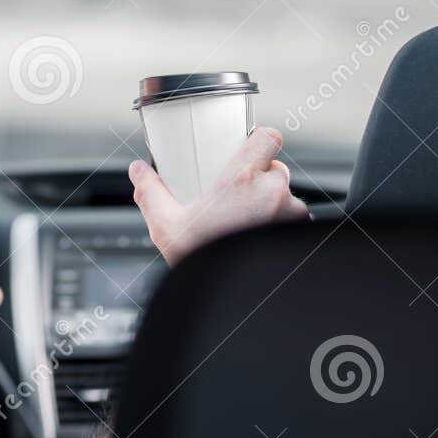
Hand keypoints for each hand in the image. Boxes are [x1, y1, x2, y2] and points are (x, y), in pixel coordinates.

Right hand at [129, 126, 308, 265]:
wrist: (229, 299)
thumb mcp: (166, 226)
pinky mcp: (298, 237)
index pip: (268, 138)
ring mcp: (291, 216)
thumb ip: (150, 192)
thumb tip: (139, 171)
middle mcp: (273, 193)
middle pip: (275, 168)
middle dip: (258, 179)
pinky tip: (257, 239)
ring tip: (245, 222)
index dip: (258, 141)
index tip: (245, 151)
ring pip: (285, 197)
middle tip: (235, 196)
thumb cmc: (203, 261)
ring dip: (270, 204)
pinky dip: (278, 227)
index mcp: (242, 180)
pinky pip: (292, 222)